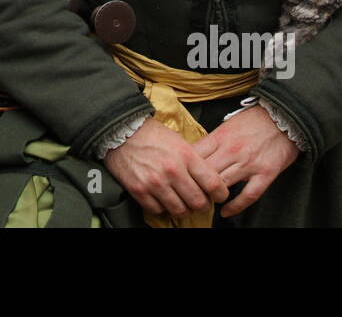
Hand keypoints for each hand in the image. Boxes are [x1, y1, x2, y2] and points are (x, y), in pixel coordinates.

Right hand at [104, 119, 228, 217]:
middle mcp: (172, 171)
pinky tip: (162, 198)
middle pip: (198, 202)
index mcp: (186, 156)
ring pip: (179, 210)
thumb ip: (194, 161)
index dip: (221, 194)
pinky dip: (162, 207)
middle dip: (202, 205)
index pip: (213, 184)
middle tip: (199, 201)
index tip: (218, 195)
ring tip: (181, 201)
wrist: (121, 131)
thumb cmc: (152, 135)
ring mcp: (155, 183)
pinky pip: (158, 210)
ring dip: (183, 208)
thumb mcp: (179, 141)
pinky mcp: (139, 190)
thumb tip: (208, 180)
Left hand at [191, 104, 299, 217]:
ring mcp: (249, 163)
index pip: (194, 156)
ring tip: (204, 202)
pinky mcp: (265, 174)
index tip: (179, 177)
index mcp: (220, 137)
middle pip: (205, 173)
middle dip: (194, 185)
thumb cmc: (253, 120)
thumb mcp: (227, 124)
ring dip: (212, 196)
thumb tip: (194, 154)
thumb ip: (212, 141)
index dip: (184, 169)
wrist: (283, 116)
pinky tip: (225, 212)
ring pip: (223, 185)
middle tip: (188, 194)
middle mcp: (232, 151)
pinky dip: (235, 206)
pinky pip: (248, 195)